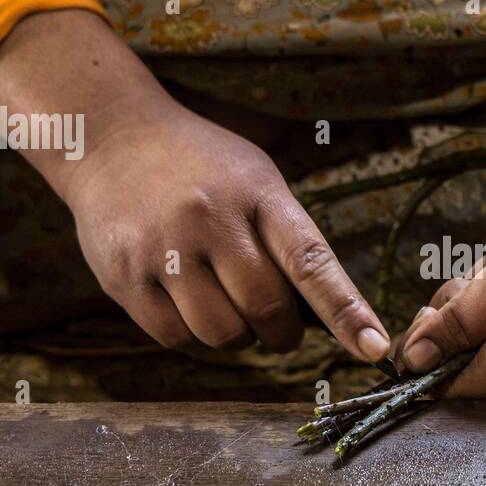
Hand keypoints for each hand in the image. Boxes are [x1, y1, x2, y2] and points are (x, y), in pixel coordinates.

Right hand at [64, 103, 389, 356]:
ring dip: (235, 335)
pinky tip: (185, 300)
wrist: (110, 137)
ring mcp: (163, 248)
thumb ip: (288, 240)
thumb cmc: (202, 169)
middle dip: (281, 331)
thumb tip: (324, 319)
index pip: (311, 262)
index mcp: (257, 194)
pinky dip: (190, 333)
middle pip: (266, 310)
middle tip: (277, 324)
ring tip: (223, 302)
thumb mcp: (256, 180)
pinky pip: (174, 336)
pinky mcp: (123, 275)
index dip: (347, 311)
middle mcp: (210, 219)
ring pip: (222, 333)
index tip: (376, 348)